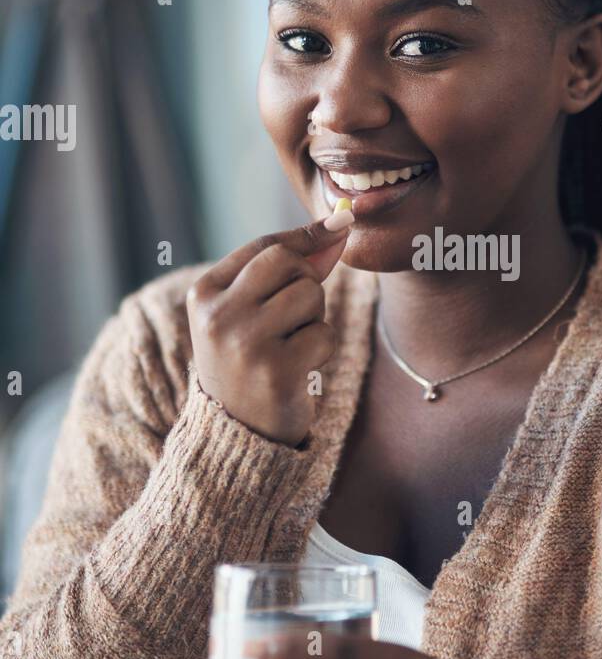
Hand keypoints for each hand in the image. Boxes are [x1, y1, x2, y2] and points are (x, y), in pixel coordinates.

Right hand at [186, 208, 353, 446]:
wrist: (236, 433)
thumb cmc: (248, 361)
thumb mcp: (251, 310)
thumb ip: (289, 268)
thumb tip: (339, 226)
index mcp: (204, 294)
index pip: (265, 247)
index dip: (307, 236)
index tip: (341, 225)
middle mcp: (219, 316)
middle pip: (289, 263)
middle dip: (307, 281)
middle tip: (294, 315)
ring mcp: (246, 343)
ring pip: (310, 295)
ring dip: (314, 318)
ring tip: (290, 345)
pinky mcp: (277, 372)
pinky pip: (324, 334)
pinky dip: (321, 349)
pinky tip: (299, 369)